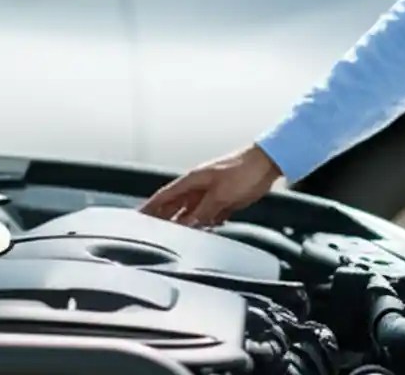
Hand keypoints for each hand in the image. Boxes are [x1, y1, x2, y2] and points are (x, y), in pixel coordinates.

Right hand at [139, 145, 281, 226]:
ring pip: (190, 213)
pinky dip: (202, 225)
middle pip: (175, 206)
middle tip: (149, 233)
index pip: (165, 195)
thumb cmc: (243, 171)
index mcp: (193, 180)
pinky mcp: (223, 201)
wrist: (267, 165)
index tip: (137, 217)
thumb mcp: (221, 195)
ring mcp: (210, 194)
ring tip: (171, 238)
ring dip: (182, 224)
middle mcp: (199, 187)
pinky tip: (199, 234)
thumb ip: (203, 211)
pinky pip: (207, 216)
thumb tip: (187, 225)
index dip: (150, 206)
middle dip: (162, 218)